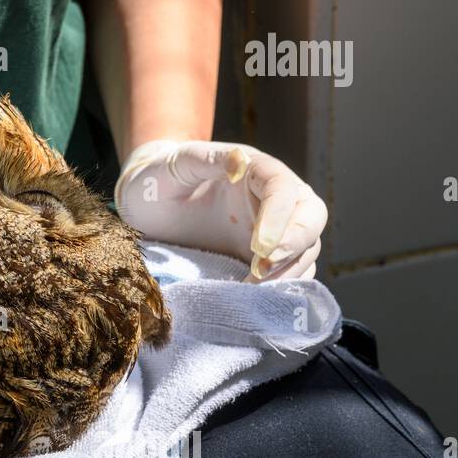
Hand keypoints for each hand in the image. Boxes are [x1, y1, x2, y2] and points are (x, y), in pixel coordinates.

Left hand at [114, 140, 326, 281]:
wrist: (146, 205)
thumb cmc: (159, 178)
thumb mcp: (176, 164)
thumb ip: (206, 160)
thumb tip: (240, 161)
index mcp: (257, 171)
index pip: (284, 190)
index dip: (279, 219)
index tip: (260, 248)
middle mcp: (273, 200)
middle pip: (311, 219)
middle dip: (295, 246)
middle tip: (262, 270)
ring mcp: (271, 232)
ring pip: (305, 251)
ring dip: (287, 272)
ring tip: (252, 289)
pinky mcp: (261, 260)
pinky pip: (287, 274)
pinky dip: (279, 288)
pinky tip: (252, 297)